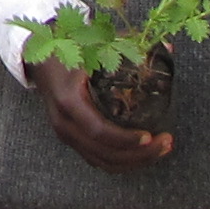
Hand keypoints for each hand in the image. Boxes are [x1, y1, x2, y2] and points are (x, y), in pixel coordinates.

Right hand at [31, 55, 171, 171]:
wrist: (41, 64)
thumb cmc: (67, 53)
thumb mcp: (94, 47)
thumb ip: (129, 46)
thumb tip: (168, 47)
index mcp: (69, 102)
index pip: (99, 130)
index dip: (125, 138)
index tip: (150, 135)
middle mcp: (65, 124)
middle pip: (104, 153)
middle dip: (138, 154)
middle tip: (166, 143)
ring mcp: (67, 136)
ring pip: (102, 162)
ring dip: (134, 162)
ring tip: (161, 150)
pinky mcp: (73, 141)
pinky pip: (98, 160)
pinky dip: (122, 162)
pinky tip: (142, 155)